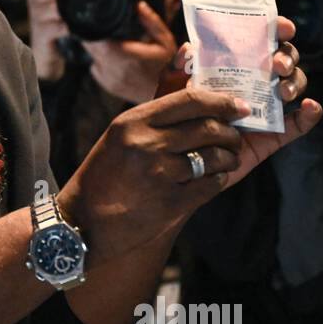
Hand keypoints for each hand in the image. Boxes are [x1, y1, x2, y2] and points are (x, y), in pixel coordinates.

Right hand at [27, 0, 73, 80]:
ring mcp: (37, 18)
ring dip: (65, 9)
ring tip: (78, 11)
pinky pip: (55, 28)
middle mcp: (36, 0)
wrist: (49, 51)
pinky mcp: (41, 35)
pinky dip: (67, 27)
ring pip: (52, 8)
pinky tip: (74, 27)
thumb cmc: (58, 19)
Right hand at [59, 87, 252, 260]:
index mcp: (132, 122)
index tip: (239, 105)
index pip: (190, 100)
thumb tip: (197, 101)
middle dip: (231, 132)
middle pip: (208, 128)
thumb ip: (154, 119)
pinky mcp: (170, 203)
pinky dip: (218, 181)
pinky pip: (210, 185)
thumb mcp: (120, 137)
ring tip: (227, 160)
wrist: (83, 224)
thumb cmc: (104, 177)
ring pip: (214, 157)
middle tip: (236, 136)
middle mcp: (146, 144)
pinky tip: (213, 180)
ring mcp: (159, 174)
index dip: (222, 101)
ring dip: (228, 158)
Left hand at [84, 1, 176, 103]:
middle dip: (94, 35)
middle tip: (104, 28)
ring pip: (91, 57)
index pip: (94, 38)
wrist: (167, 94)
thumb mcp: (164, 41)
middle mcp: (112, 68)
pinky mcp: (107, 85)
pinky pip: (96, 68)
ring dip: (98, 49)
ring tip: (114, 44)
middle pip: (89, 46)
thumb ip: (151, 22)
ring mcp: (108, 79)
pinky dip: (101, 61)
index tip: (95, 19)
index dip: (91, 27)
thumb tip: (139, 5)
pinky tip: (115, 58)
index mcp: (124, 54)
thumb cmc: (167, 68)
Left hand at [168, 16, 321, 186]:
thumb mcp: (175, 88)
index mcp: (238, 64)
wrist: (183, 157)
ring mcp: (268, 106)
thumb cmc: (180, 114)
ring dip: (295, 82)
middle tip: (276, 65)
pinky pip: (298, 124)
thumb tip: (188, 49)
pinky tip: (310, 107)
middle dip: (287, 57)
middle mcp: (257, 81)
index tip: (282, 28)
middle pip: (285, 60)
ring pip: (294, 86)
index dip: (278, 29)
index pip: (264, 39)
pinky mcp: (274, 134)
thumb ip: (180, 67)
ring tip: (283, 91)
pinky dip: (310, 115)